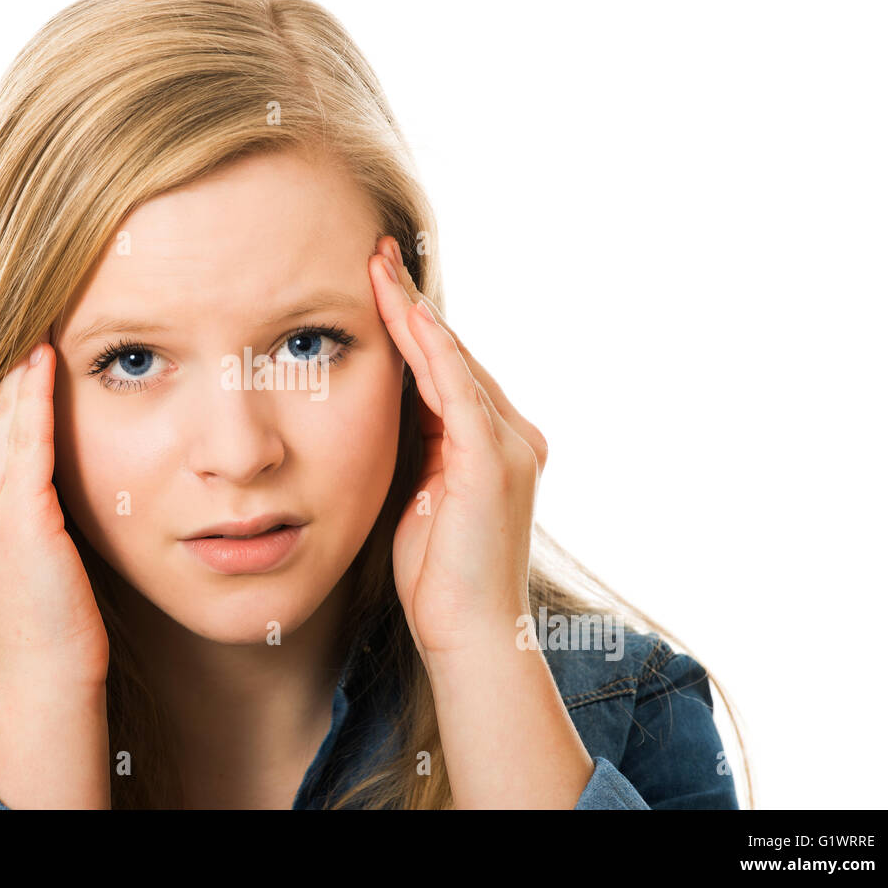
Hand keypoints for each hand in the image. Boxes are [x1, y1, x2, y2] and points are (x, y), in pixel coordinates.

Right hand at [0, 342, 108, 688]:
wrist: (45, 677)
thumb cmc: (44, 620)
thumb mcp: (17, 554)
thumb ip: (19, 505)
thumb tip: (41, 469)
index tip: (20, 346)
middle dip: (4, 368)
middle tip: (32, 315)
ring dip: (19, 369)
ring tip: (40, 324)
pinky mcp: (16, 515)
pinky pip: (26, 438)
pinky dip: (35, 394)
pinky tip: (47, 361)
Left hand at [368, 237, 548, 666]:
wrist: (470, 632)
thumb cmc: (440, 577)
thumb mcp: (424, 499)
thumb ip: (420, 452)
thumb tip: (389, 414)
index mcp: (495, 444)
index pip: (448, 370)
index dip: (413, 326)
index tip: (379, 283)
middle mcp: (512, 433)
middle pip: (453, 353)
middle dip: (411, 304)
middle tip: (374, 255)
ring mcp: (509, 443)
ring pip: (453, 359)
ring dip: (412, 310)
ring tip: (377, 266)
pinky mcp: (493, 458)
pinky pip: (454, 386)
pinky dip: (427, 346)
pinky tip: (400, 310)